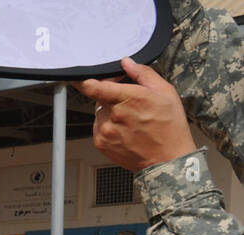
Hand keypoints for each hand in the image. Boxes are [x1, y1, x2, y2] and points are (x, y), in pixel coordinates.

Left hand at [73, 57, 197, 171]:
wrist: (166, 159)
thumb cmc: (169, 127)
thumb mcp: (165, 92)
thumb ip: (143, 74)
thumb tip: (127, 63)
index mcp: (129, 99)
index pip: (96, 88)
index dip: (84, 81)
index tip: (78, 78)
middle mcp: (114, 115)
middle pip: (99, 97)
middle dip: (110, 95)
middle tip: (128, 100)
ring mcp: (105, 131)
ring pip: (99, 112)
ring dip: (110, 111)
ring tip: (131, 119)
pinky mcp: (100, 143)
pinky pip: (98, 127)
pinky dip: (108, 125)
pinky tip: (125, 130)